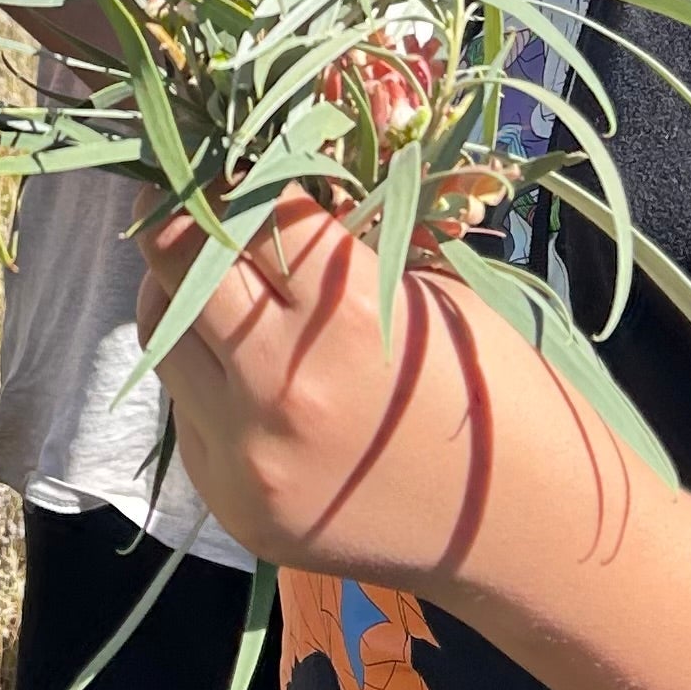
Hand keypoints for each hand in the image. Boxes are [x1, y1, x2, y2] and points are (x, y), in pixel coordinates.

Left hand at [136, 189, 496, 588]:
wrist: (527, 530)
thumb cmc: (495, 388)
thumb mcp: (423, 290)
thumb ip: (333, 249)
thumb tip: (255, 193)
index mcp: (346, 311)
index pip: (245, 208)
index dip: (232, 174)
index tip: (227, 159)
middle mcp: (281, 383)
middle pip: (177, 262)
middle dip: (183, 221)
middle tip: (194, 203)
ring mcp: (248, 455)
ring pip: (164, 336)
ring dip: (182, 296)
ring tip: (218, 283)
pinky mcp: (232, 504)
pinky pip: (188, 411)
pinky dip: (205, 377)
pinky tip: (249, 371)